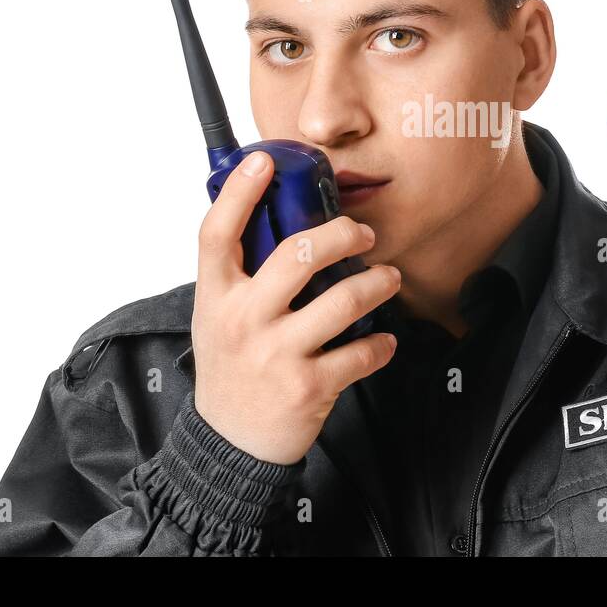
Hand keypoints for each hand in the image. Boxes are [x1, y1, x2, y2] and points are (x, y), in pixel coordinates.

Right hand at [191, 150, 401, 464]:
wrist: (229, 445)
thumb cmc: (230, 369)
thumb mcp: (217, 316)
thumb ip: (239, 275)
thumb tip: (273, 217)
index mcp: (216, 297)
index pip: (217, 233)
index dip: (239, 192)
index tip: (265, 160)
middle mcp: (244, 320)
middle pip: (297, 256)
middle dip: (343, 235)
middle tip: (365, 233)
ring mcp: (277, 354)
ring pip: (342, 301)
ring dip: (376, 283)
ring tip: (389, 278)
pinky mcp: (309, 387)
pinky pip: (360, 354)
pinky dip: (382, 345)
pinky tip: (385, 340)